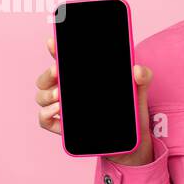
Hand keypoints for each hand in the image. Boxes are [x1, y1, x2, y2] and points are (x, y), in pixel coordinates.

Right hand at [35, 37, 154, 165]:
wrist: (132, 141)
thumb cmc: (130, 110)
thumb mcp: (139, 91)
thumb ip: (142, 77)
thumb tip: (138, 69)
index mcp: (81, 77)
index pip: (62, 60)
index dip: (54, 49)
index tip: (52, 42)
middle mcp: (67, 91)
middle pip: (45, 78)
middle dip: (47, 74)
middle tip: (57, 71)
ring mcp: (63, 109)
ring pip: (41, 97)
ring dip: (46, 94)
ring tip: (59, 95)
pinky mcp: (63, 128)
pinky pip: (44, 119)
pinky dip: (46, 114)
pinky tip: (58, 110)